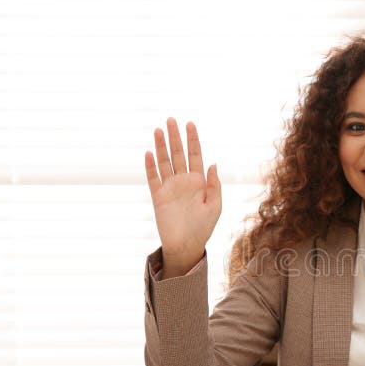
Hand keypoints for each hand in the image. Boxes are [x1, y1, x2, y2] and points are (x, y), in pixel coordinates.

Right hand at [144, 118, 221, 275]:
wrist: (187, 245)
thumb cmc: (204, 227)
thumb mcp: (215, 206)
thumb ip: (214, 185)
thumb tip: (213, 164)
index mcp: (199, 182)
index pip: (195, 156)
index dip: (193, 140)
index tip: (190, 124)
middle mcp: (184, 181)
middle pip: (178, 154)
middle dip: (175, 137)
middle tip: (171, 120)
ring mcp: (170, 188)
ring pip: (164, 162)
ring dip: (161, 147)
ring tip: (158, 130)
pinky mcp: (158, 197)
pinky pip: (153, 178)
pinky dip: (150, 166)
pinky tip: (149, 154)